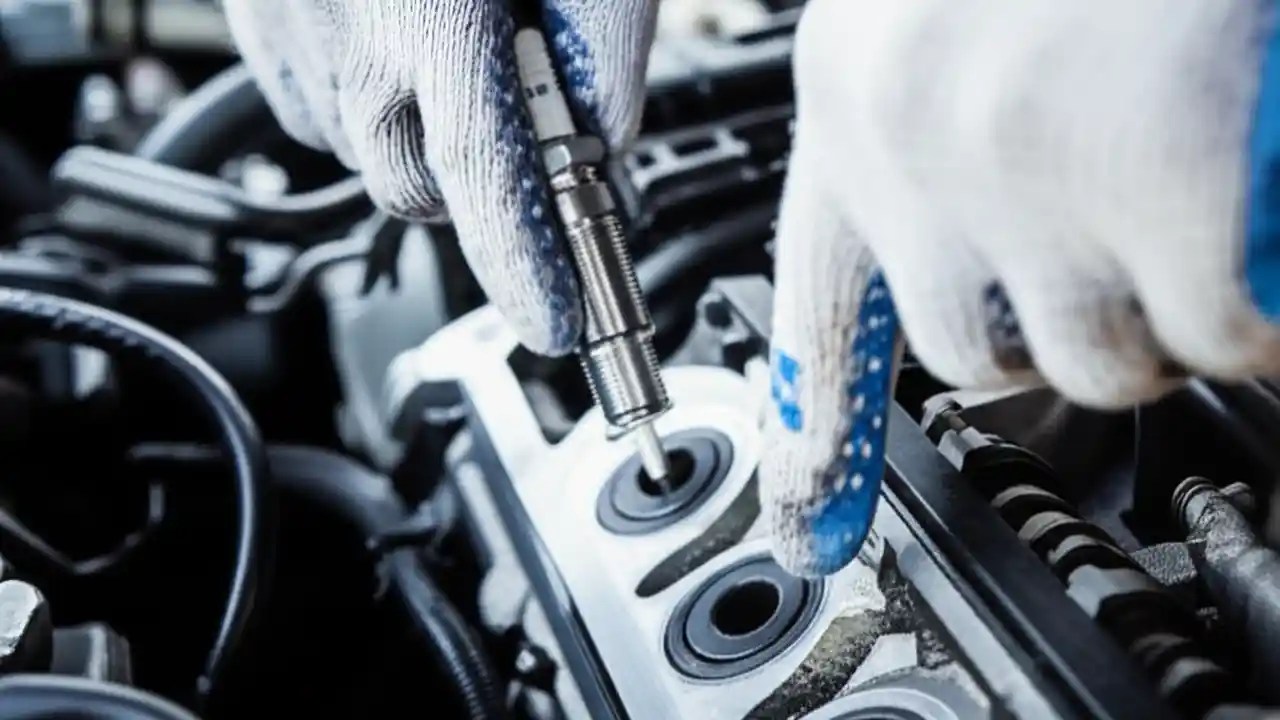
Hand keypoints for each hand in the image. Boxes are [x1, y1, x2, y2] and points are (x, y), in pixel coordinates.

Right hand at [222, 0, 658, 355]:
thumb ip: (603, 49)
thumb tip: (603, 143)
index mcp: (433, 13)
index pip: (486, 179)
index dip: (525, 266)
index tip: (558, 327)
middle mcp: (346, 31)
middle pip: (418, 186)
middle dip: (475, 181)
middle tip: (512, 120)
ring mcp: (286, 25)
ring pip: (365, 148)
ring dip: (417, 129)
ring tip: (443, 40)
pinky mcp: (255, 16)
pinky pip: (313, 99)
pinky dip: (364, 90)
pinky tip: (388, 24)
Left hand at [764, 0, 1279, 575]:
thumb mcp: (938, 11)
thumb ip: (923, 116)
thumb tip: (958, 247)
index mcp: (852, 92)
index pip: (819, 300)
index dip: (815, 422)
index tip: (805, 510)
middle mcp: (915, 136)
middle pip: (969, 353)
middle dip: (1054, 339)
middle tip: (1124, 280)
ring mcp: (1033, 164)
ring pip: (1097, 361)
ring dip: (1159, 335)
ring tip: (1199, 244)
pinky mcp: (1162, 176)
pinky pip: (1222, 335)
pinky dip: (1258, 322)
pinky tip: (1260, 248)